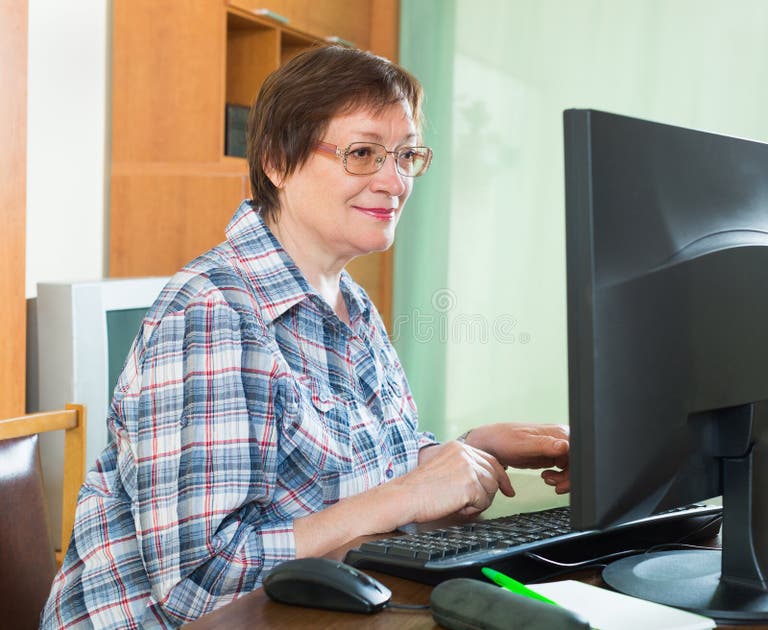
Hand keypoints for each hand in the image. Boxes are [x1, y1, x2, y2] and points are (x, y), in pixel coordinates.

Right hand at [396, 441, 514, 521]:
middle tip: (477, 504)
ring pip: (491, 489)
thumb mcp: (444, 467)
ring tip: (460, 505)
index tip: (507, 488)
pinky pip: (484, 501)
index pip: (490, 459)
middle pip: (494, 474)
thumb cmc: (419, 488)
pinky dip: (473, 510)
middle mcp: (465, 453)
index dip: (500, 476)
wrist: (406, 496)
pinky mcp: (470, 484)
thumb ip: (464, 468)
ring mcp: (468, 468)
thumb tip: (486, 480)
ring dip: (479, 502)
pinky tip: (458, 508)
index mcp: (458, 447)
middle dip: (490, 492)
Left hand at [464, 423, 569, 493]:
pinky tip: (546, 477)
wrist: (489, 445)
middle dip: (570, 477)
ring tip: (548, 480)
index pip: (579, 452)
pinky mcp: (550, 455)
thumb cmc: (503, 440)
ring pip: (572, 466)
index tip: (565, 479)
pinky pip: (563, 469)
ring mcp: (555, 447)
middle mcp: (559, 438)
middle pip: (578, 461)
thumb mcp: (524, 445)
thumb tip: (565, 446)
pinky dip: (558, 477)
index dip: (575, 468)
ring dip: (564, 478)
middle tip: (556, 486)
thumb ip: (545, 445)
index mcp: (557, 433)